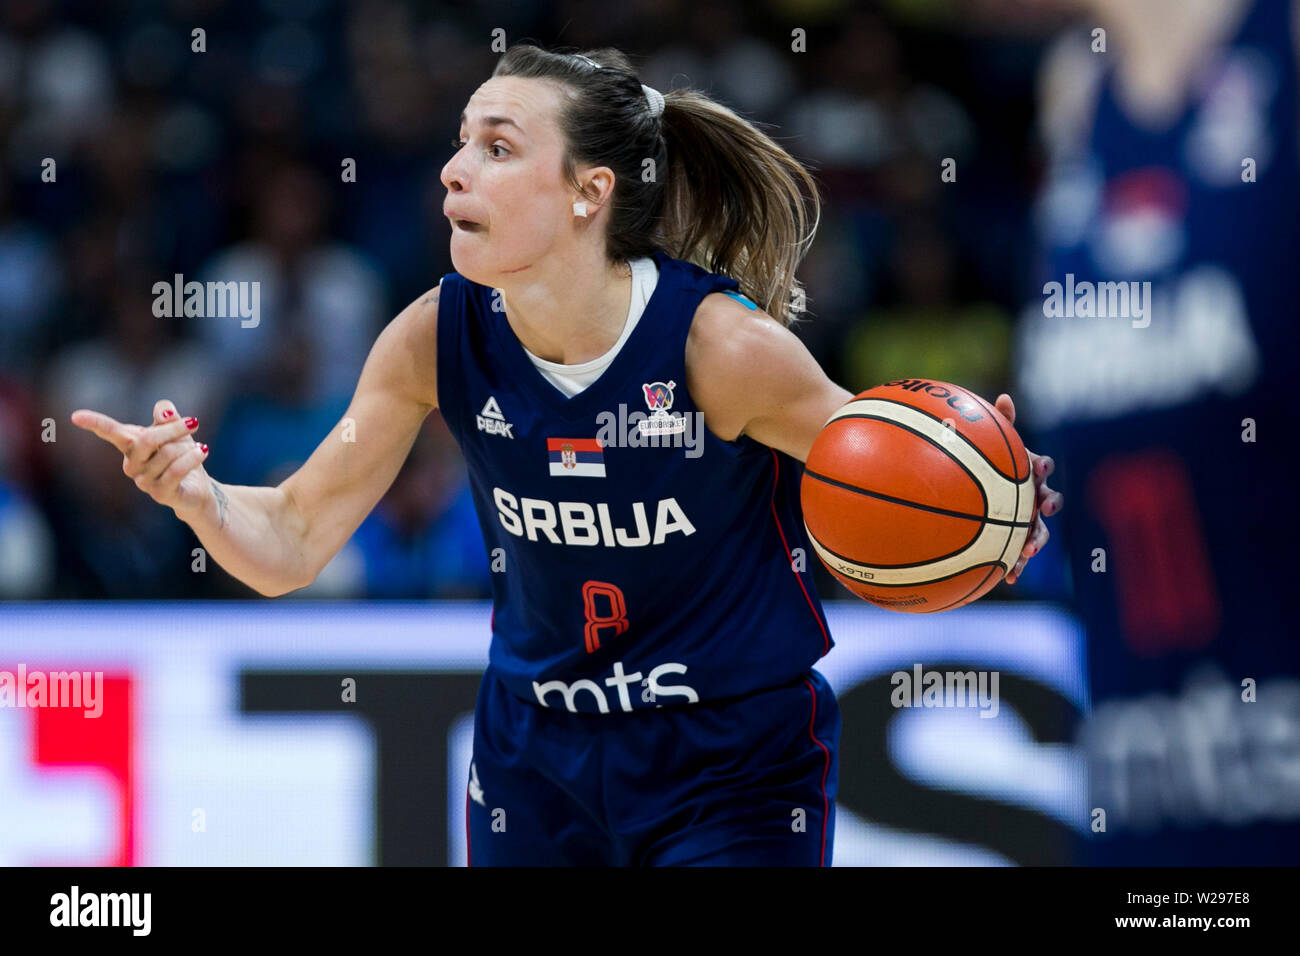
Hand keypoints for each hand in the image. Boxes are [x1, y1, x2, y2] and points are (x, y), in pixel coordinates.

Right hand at [71, 400, 212, 516]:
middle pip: (146, 440)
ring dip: (187, 447)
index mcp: (130, 446)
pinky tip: (203, 451)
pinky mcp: (160, 494)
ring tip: (199, 447)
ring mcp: (144, 482)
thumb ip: (167, 417)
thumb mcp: (176, 432)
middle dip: (172, 429)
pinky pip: (176, 471)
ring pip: (166, 454)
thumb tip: (163, 409)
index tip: (75, 416)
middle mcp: (132, 464)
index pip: (110, 432)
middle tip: (194, 422)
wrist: (197, 489)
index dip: (94, 423)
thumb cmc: (181, 456)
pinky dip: (192, 458)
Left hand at [994, 393, 1062, 584]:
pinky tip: (1008, 579)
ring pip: (1039, 532)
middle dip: (1049, 506)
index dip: (1043, 468)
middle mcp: (1034, 498)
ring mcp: (1028, 522)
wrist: (979, 497)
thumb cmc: (990, 469)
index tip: (1038, 467)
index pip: (1042, 468)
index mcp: (1029, 475)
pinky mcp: (1017, 542)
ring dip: (1035, 541)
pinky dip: (1016, 566)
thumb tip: (1004, 397)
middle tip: (1043, 509)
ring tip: (1027, 550)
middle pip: (1049, 502)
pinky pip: (1018, 555)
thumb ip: (1001, 426)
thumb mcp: (994, 448)